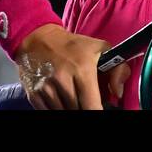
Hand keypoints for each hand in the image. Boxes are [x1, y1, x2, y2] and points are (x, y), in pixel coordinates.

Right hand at [14, 23, 132, 109]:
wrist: (38, 39)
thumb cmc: (73, 46)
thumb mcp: (101, 48)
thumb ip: (117, 69)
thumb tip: (118, 93)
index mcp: (82, 69)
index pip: (91, 106)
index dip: (96, 110)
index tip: (98, 107)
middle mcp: (62, 80)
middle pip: (77, 110)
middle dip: (83, 108)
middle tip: (85, 99)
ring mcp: (46, 88)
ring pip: (62, 112)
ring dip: (69, 108)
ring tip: (73, 97)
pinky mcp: (33, 94)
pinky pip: (47, 111)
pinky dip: (55, 108)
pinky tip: (60, 99)